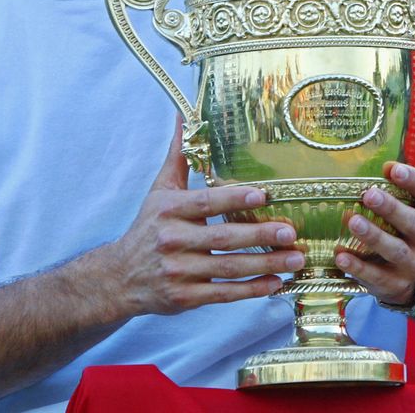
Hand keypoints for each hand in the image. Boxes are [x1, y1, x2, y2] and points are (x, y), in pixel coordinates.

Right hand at [101, 121, 305, 317]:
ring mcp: (179, 271)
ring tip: (296, 258)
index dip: (234, 198)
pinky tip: (276, 283)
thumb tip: (184, 115)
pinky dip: (252, 290)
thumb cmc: (149, 227)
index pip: (206, 203)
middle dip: (260, 235)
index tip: (264, 195)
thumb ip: (179, 155)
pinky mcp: (185, 298)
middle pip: (223, 237)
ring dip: (266, 264)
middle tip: (291, 232)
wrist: (119, 278)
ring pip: (228, 267)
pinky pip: (224, 293)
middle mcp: (173, 240)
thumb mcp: (160, 190)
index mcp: (169, 210)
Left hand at [334, 111, 414, 306]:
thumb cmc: (414, 221)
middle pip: (412, 223)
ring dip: (372, 236)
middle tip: (367, 193)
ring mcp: (412, 265)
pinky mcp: (393, 285)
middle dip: (391, 209)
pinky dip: (358, 268)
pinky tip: (339, 256)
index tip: (391, 168)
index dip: (413, 181)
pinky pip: (376, 277)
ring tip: (350, 220)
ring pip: (395, 251)